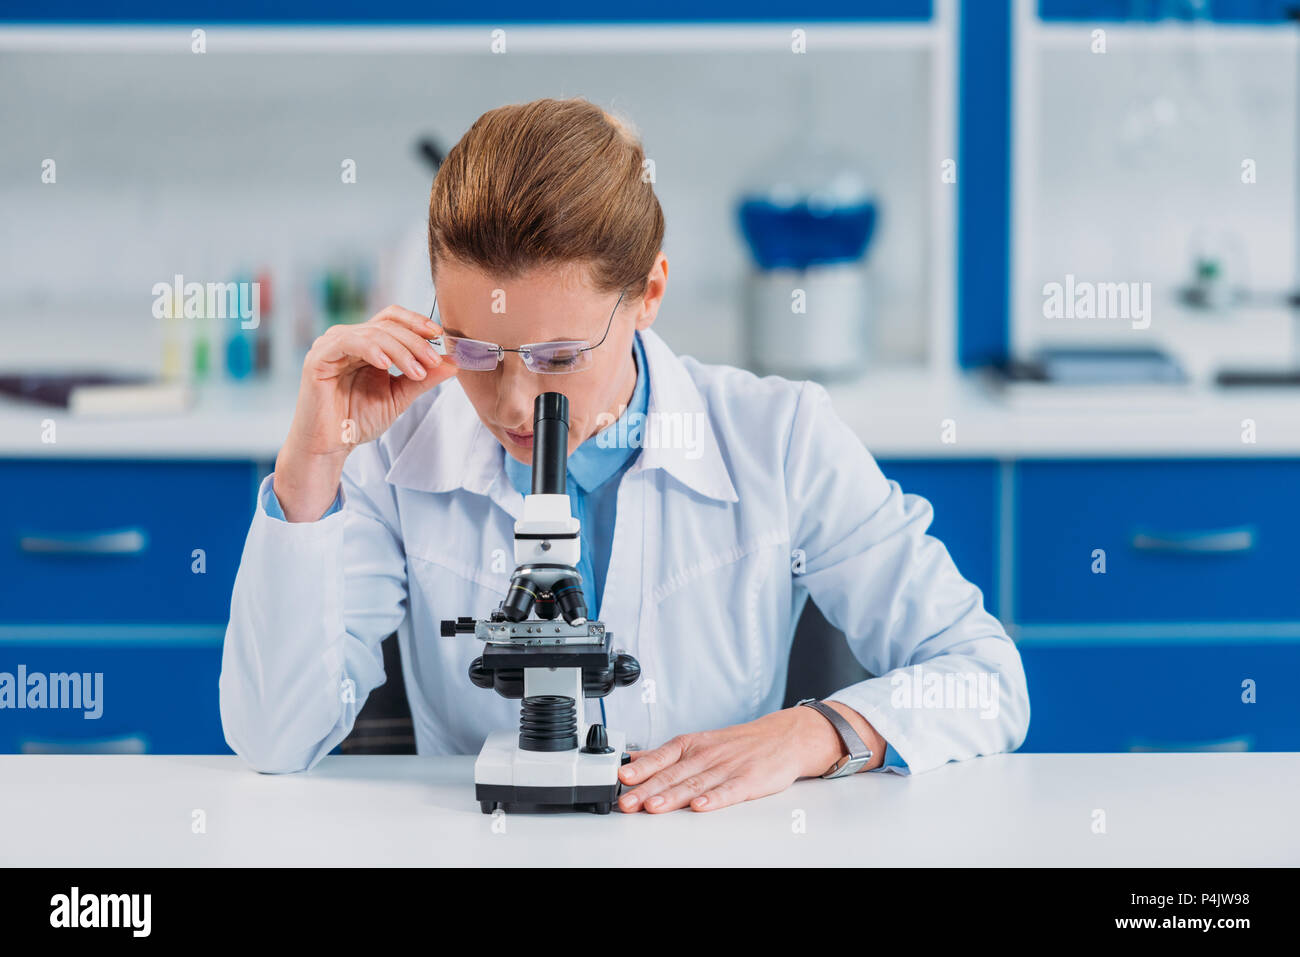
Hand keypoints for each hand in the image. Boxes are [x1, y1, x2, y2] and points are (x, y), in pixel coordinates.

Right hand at [274, 305, 458, 520]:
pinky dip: (371, 349)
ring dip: (401, 350)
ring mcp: (331, 345)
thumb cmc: (358, 420)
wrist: (332, 446)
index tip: (440, 336)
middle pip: (387, 325)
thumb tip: (453, 363)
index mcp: (366, 343)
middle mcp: (348, 338)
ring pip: (373, 333)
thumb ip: (423, 379)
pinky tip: (386, 365)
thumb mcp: (399, 396)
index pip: (393, 319)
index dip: (417, 322)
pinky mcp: (319, 358)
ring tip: (417, 371)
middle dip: (416, 342)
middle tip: (434, 361)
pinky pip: (348, 343)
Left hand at [616, 702, 883, 812]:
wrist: (785, 736)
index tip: (621, 778)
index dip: (641, 769)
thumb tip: (632, 760)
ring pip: (696, 784)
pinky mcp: (749, 780)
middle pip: (673, 775)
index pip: (662, 757)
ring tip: (652, 807)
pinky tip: (700, 807)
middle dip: (647, 789)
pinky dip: (714, 798)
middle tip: (627, 802)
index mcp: (693, 745)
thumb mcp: (699, 741)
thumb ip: (666, 754)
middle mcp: (707, 755)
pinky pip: (729, 791)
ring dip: (673, 797)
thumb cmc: (739, 743)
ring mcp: (728, 768)